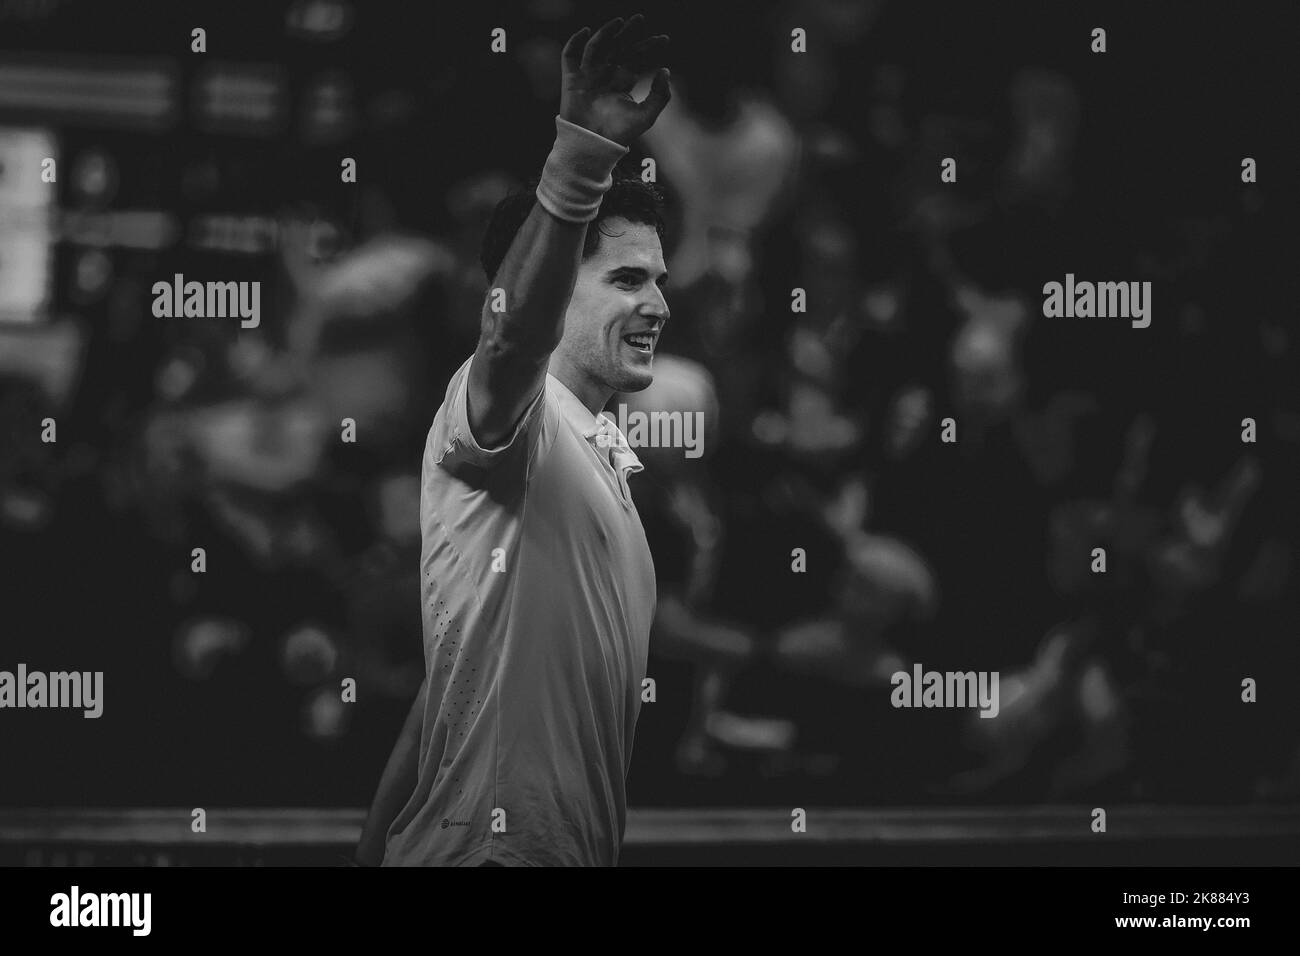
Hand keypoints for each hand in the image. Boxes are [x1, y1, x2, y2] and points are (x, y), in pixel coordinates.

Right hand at [560, 15, 670, 145]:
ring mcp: (588, 75)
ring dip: (606, 33)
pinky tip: (586, 32)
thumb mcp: (647, 116)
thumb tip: (665, 69)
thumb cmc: (620, 134)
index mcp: (623, 81)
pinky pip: (569, 56)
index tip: (664, 40)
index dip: (649, 47)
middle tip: (639, 19)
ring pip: (596, 47)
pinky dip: (574, 42)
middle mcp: (606, 75)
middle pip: (617, 47)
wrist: (595, 144)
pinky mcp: (572, 79)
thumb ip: (660, 95)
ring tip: (619, 22)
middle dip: (628, 33)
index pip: (636, 58)